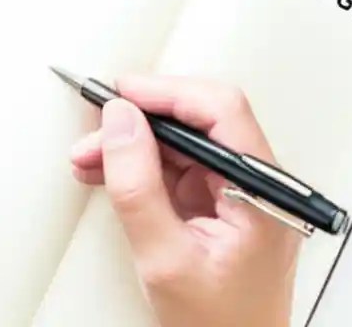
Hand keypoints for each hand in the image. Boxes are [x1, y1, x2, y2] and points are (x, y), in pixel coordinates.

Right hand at [70, 77, 301, 326]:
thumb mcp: (165, 259)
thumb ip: (138, 186)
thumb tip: (120, 123)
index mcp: (262, 193)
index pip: (220, 111)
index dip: (167, 93)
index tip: (121, 94)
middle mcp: (258, 187)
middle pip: (199, 122)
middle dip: (140, 122)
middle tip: (95, 132)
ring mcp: (239, 197)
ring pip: (183, 145)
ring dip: (133, 145)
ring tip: (89, 157)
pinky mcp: (221, 208)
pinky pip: (178, 171)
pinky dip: (140, 168)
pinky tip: (107, 171)